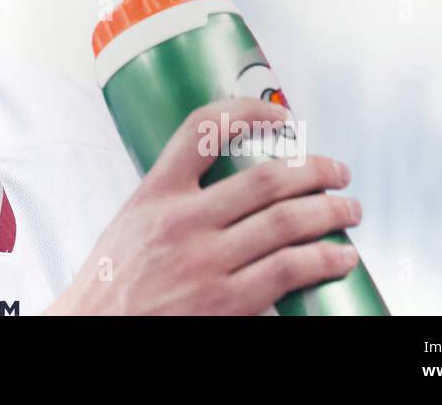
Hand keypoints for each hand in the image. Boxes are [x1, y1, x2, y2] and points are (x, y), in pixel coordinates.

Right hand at [45, 97, 361, 314]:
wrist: (93, 330)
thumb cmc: (113, 284)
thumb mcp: (131, 224)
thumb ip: (171, 202)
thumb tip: (223, 184)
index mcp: (154, 194)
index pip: (201, 131)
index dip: (247, 112)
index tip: (278, 115)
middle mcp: (181, 222)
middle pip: (264, 179)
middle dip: (314, 170)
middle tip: (337, 172)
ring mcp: (205, 263)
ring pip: (286, 222)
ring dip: (329, 212)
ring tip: (348, 210)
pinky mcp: (226, 302)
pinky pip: (289, 270)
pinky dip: (323, 259)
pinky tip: (340, 256)